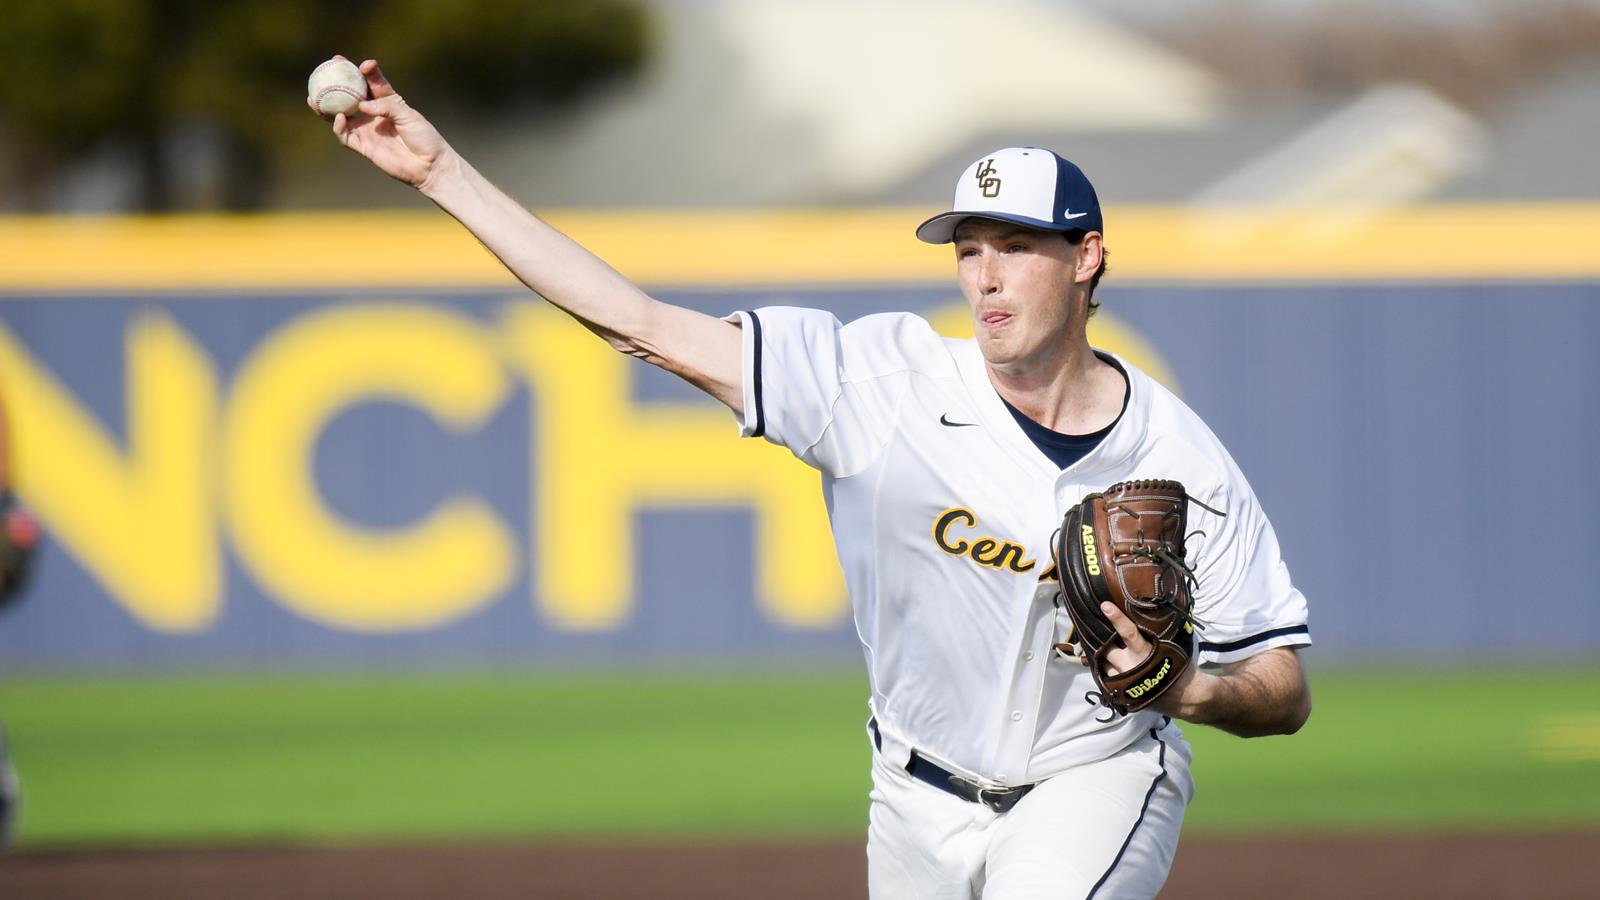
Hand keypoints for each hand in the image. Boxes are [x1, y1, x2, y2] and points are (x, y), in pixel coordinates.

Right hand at [309, 57, 454, 190]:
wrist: (428, 165)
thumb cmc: (423, 137)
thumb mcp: (408, 115)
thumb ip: (385, 107)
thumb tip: (362, 106)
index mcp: (388, 101)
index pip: (371, 82)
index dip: (363, 71)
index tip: (360, 64)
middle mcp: (373, 114)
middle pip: (350, 96)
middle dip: (336, 82)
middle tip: (326, 69)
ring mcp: (367, 130)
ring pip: (340, 116)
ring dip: (326, 107)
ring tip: (315, 96)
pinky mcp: (363, 147)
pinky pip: (345, 136)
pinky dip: (338, 127)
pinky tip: (337, 118)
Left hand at [1099, 601, 1203, 715]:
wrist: (1186, 697)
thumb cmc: (1180, 666)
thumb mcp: (1173, 646)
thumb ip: (1157, 632)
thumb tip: (1147, 611)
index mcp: (1146, 653)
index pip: (1129, 633)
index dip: (1117, 619)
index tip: (1105, 606)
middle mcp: (1131, 666)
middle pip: (1107, 649)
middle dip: (1101, 638)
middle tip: (1097, 626)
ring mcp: (1124, 681)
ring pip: (1102, 663)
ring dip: (1101, 654)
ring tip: (1103, 645)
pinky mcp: (1121, 692)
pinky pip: (1105, 678)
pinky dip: (1104, 668)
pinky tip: (1106, 661)